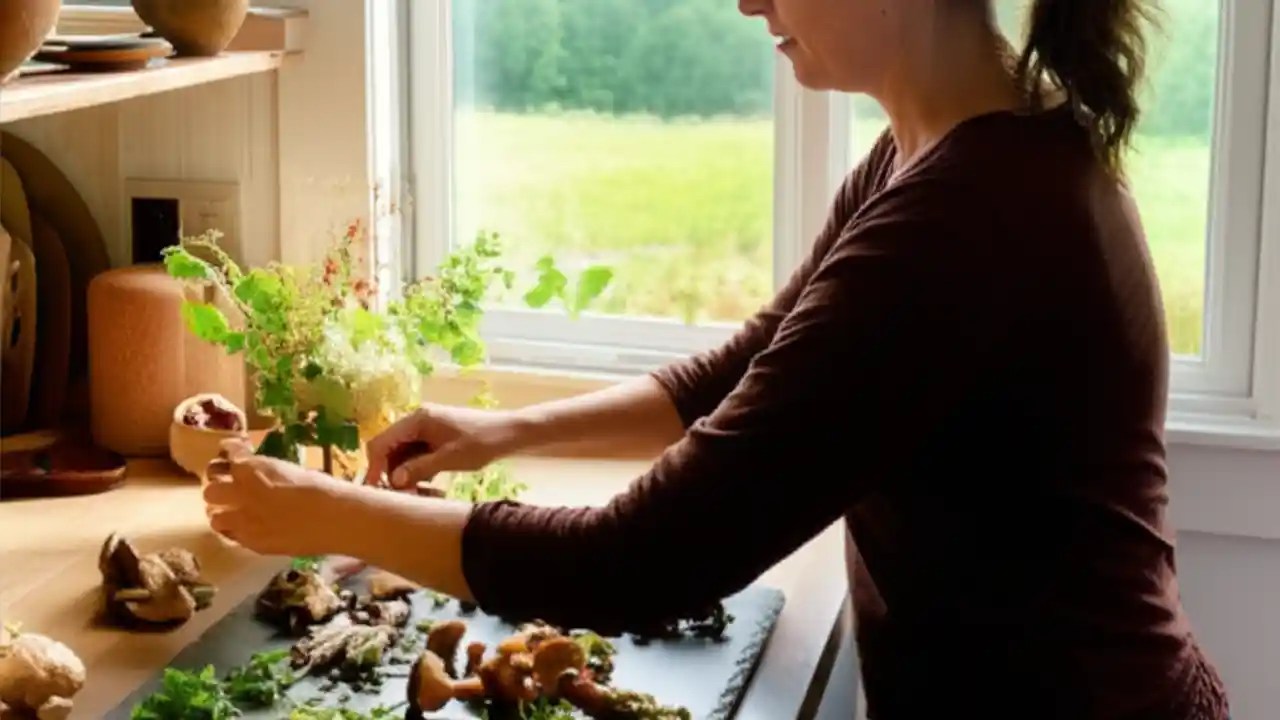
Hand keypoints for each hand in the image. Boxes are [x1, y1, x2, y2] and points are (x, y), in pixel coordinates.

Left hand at [203, 438, 354, 556]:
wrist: (335, 519)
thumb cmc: (323, 488)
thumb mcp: (292, 470)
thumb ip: (267, 471)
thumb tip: (257, 472)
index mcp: (252, 468)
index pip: (229, 454)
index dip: (231, 453)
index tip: (235, 454)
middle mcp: (240, 493)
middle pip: (210, 489)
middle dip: (219, 487)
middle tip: (232, 488)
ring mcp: (243, 521)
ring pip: (213, 516)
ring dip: (223, 511)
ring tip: (236, 512)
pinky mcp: (251, 543)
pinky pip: (231, 536)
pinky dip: (237, 530)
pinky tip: (250, 527)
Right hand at [365, 404, 528, 489]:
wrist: (509, 434)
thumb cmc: (481, 443)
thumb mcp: (449, 458)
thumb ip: (419, 468)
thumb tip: (393, 480)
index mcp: (417, 419)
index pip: (382, 441)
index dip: (375, 466)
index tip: (375, 489)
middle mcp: (417, 421)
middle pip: (390, 448)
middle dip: (390, 471)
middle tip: (400, 495)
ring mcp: (427, 429)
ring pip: (403, 453)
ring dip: (404, 473)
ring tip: (414, 492)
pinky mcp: (436, 438)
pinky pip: (417, 454)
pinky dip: (417, 469)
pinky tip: (427, 484)